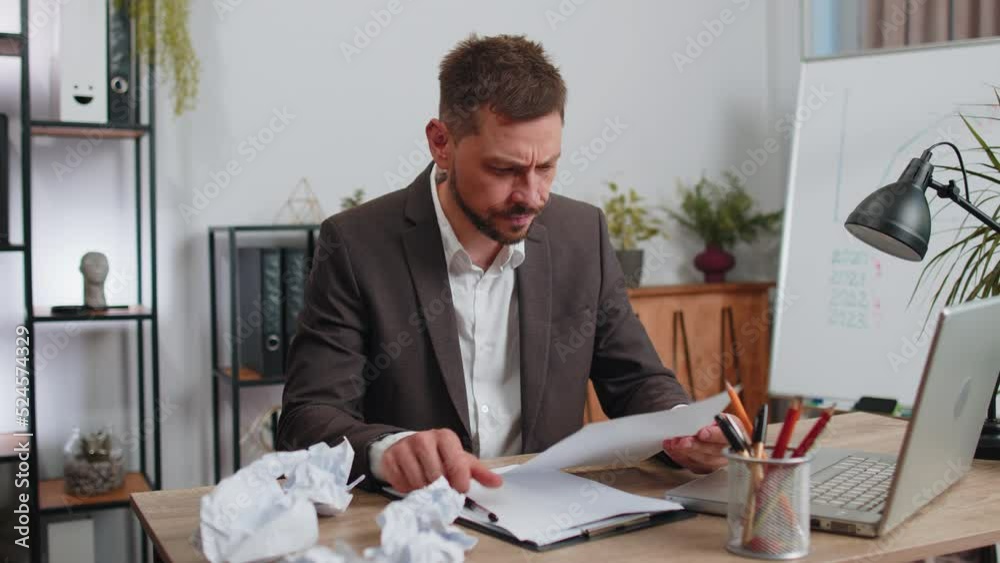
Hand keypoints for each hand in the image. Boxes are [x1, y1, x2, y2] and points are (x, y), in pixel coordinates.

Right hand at [380, 428, 503, 493]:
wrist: (409, 447)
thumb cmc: (439, 455)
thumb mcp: (460, 460)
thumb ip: (479, 472)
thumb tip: (498, 482)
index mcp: (445, 437)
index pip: (456, 464)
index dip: (459, 483)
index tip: (459, 490)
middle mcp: (424, 438)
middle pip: (435, 475)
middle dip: (441, 489)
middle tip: (442, 492)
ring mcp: (405, 447)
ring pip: (417, 481)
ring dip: (424, 491)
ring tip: (427, 487)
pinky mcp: (390, 458)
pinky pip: (401, 483)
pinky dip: (408, 490)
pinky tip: (412, 484)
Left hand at [661, 420, 730, 473]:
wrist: (706, 428)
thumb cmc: (709, 420)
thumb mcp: (710, 413)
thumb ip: (704, 417)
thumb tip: (692, 419)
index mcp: (735, 430)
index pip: (727, 435)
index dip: (714, 435)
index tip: (702, 433)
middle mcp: (731, 449)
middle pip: (715, 451)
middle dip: (696, 445)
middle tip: (682, 441)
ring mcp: (720, 461)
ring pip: (703, 460)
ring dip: (686, 452)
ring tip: (673, 443)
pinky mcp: (707, 468)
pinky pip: (694, 465)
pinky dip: (680, 456)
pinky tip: (672, 449)